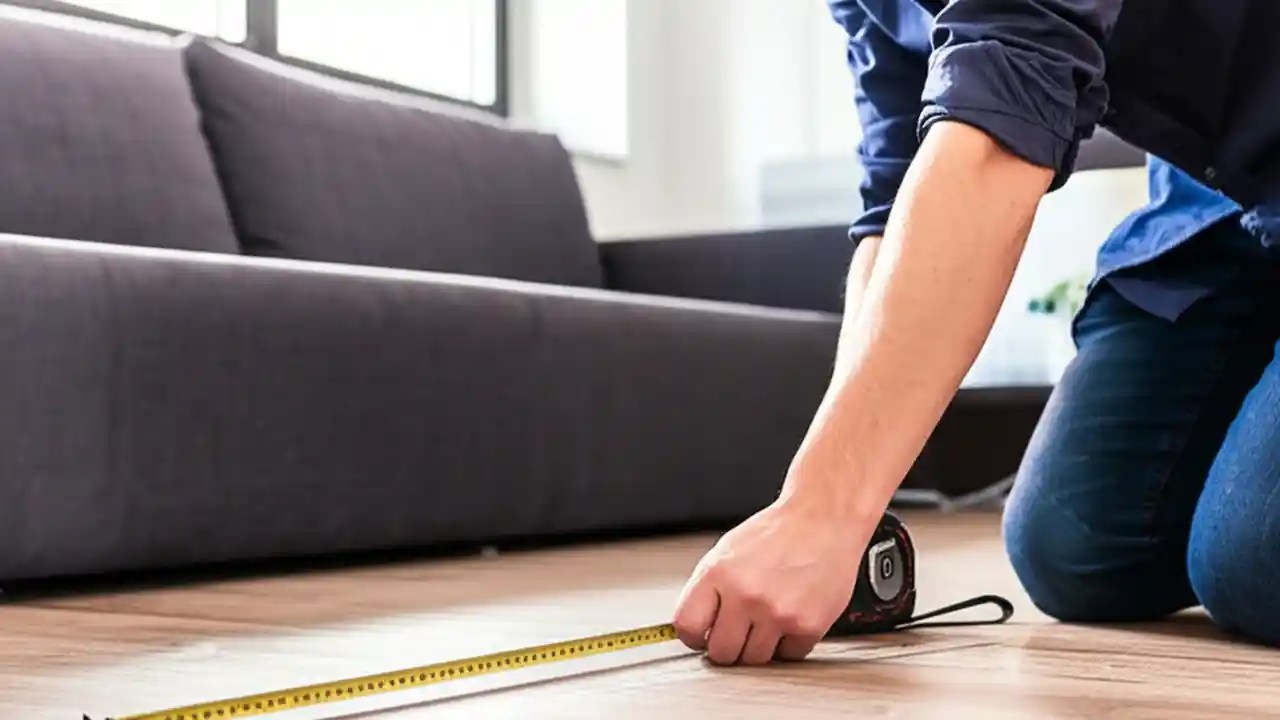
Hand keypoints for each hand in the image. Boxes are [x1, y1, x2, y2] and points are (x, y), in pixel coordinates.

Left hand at [672, 498, 872, 665]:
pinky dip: (789, 642)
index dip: (694, 636)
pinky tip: (791, 616)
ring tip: (769, 617)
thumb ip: (708, 590)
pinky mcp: (808, 625)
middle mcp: (746, 594)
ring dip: (759, 645)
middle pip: (721, 653)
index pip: (686, 627)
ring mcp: (777, 612)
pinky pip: (788, 655)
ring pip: (754, 660)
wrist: (823, 520)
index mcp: (718, 573)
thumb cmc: (777, 534)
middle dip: (728, 645)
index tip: (703, 635)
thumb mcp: (727, 551)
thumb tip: (695, 629)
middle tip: (739, 630)